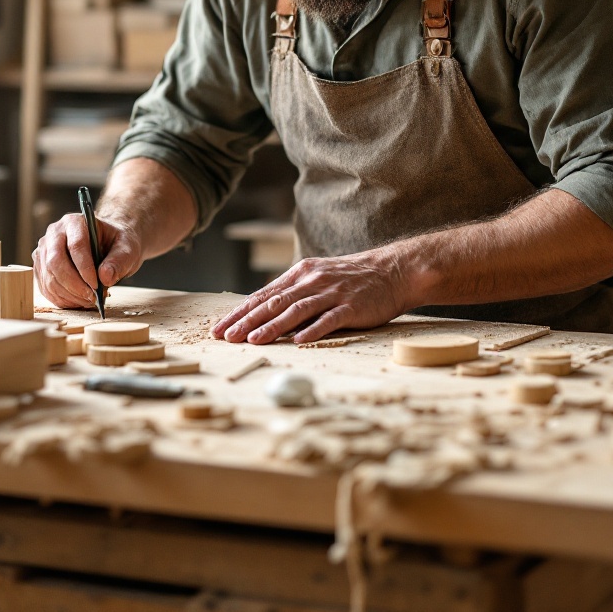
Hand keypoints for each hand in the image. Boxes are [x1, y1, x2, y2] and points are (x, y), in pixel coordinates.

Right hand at [32, 214, 142, 308]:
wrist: (109, 244)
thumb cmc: (117, 243)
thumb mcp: (128, 248)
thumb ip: (119, 260)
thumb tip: (105, 277)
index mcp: (75, 222)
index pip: (75, 245)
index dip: (85, 268)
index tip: (97, 285)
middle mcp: (54, 234)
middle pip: (56, 262)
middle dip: (74, 285)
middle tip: (92, 298)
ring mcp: (44, 251)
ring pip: (49, 277)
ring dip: (69, 295)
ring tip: (90, 300)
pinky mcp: (41, 268)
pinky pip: (46, 288)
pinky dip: (62, 299)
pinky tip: (79, 301)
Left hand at [211, 249, 416, 344]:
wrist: (393, 270)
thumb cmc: (353, 278)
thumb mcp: (319, 278)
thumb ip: (294, 292)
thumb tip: (264, 312)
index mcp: (301, 274)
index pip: (263, 294)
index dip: (240, 311)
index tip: (219, 327)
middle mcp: (312, 281)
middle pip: (274, 302)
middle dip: (247, 320)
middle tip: (226, 336)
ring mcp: (332, 293)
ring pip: (296, 310)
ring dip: (273, 326)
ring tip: (253, 339)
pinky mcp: (351, 306)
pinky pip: (329, 319)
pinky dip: (313, 330)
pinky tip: (299, 341)